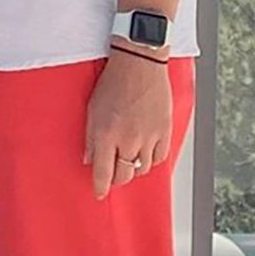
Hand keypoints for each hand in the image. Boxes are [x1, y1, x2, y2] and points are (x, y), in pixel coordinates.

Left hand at [84, 49, 172, 199]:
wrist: (139, 63)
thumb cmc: (114, 80)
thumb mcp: (92, 108)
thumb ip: (91, 137)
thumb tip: (89, 158)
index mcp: (107, 133)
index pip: (103, 172)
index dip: (100, 187)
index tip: (98, 192)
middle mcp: (128, 139)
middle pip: (124, 174)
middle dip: (116, 178)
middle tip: (113, 173)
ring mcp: (149, 136)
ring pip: (142, 168)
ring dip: (133, 167)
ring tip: (128, 158)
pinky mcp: (165, 131)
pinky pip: (159, 158)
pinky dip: (151, 159)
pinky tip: (145, 151)